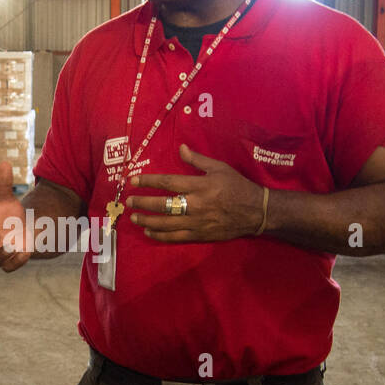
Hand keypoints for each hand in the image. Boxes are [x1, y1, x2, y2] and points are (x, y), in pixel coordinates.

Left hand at [127, 144, 264, 242]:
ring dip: (147, 221)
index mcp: (199, 185)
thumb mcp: (219, 168)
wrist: (255, 212)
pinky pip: (175, 237)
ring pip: (166, 223)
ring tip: (135, 218)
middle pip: (162, 205)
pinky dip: (160, 236)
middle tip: (129, 201)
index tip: (132, 181)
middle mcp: (195, 204)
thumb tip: (180, 148)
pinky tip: (149, 233)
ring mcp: (196, 222)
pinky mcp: (199, 235)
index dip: (148, 181)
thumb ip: (197, 159)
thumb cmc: (237, 186)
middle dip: (143, 203)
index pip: (167, 182)